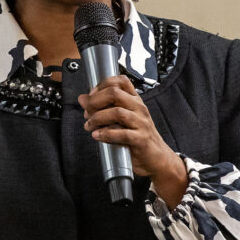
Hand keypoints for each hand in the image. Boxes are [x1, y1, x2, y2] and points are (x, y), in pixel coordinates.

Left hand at [78, 75, 188, 207]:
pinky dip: (106, 134)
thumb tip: (83, 99)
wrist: (157, 158)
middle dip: (95, 101)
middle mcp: (139, 108)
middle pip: (115, 93)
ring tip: (89, 126)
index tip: (91, 95)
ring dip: (98, 118)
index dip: (102, 85)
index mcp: (134, 101)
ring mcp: (141, 123)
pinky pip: (122, 133)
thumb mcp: (120, 120)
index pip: (120, 81)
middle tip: (87, 112)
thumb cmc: (139, 138)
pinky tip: (98, 136)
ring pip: (117, 112)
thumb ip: (101, 108)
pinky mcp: (141, 139)